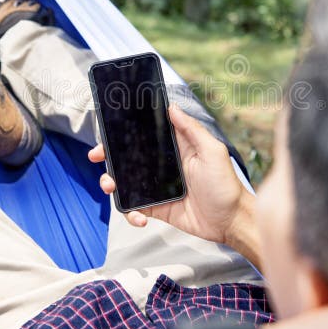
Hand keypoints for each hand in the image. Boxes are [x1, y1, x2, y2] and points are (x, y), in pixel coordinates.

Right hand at [88, 104, 254, 246]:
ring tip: (111, 187)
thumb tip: (172, 106)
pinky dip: (131, 213)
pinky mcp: (156, 208)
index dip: (125, 132)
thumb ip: (191, 130)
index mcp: (175, 148)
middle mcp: (163, 165)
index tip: (109, 130)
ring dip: (113, 183)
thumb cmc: (226, 185)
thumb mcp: (212, 151)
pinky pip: (135, 208)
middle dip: (108, 156)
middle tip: (96, 156)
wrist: (231, 222)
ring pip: (125, 182)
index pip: (145, 135)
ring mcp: (157, 187)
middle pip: (128, 157)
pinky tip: (140, 218)